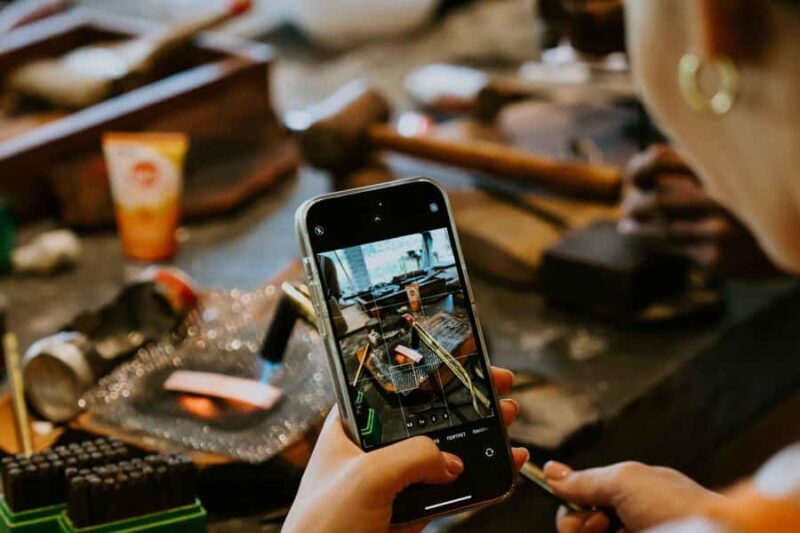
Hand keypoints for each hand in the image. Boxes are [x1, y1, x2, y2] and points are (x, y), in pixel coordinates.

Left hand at [283, 367, 528, 532]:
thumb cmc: (319, 527)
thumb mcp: (366, 476)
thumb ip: (414, 456)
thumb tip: (450, 460)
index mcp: (353, 428)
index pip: (395, 388)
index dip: (431, 373)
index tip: (463, 365)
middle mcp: (375, 450)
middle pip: (428, 418)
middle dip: (466, 403)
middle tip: (496, 389)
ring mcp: (395, 481)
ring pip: (445, 454)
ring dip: (479, 439)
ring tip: (507, 424)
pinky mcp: (411, 512)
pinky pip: (452, 491)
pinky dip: (479, 482)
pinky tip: (501, 469)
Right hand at [544, 461, 724, 532]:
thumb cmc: (676, 507)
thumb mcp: (624, 480)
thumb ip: (585, 479)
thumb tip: (551, 472)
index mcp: (629, 492)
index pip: (582, 493)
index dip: (567, 495)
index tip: (561, 492)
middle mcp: (625, 518)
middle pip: (575, 520)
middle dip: (576, 519)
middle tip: (599, 520)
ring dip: (583, 531)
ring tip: (608, 531)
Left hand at [619, 145, 775, 277]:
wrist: (791, 244)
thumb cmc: (747, 204)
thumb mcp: (727, 176)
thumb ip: (694, 167)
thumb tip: (644, 160)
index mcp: (720, 168)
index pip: (661, 159)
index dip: (639, 168)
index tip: (635, 178)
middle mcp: (720, 196)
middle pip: (656, 198)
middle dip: (635, 204)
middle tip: (629, 206)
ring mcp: (719, 229)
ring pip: (660, 227)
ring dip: (635, 226)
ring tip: (626, 224)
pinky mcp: (717, 257)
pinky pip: (671, 246)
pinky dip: (648, 239)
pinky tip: (637, 235)